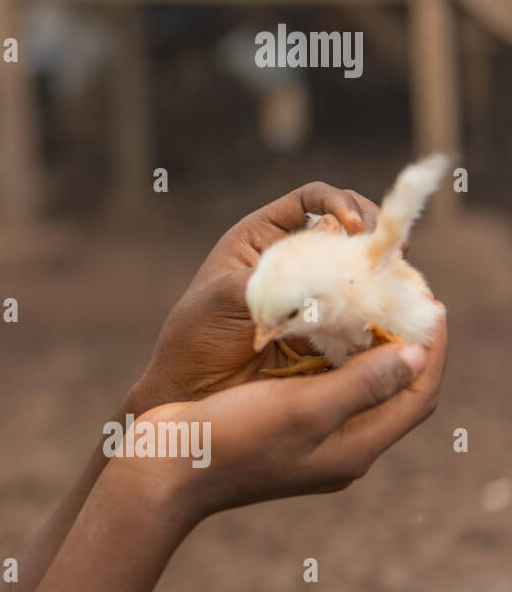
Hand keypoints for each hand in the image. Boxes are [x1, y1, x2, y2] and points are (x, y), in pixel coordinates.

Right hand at [122, 307, 445, 525]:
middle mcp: (339, 446)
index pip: (416, 397)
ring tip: (362, 299)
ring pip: (354, 383)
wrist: (165, 467)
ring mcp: (308, 437)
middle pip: (390, 389)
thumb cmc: (233, 439)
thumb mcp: (303, 409)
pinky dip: (326, 352)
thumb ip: (362, 384)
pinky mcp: (279, 424)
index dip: (432, 352)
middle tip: (396, 294)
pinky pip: (319, 383)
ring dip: (363, 343)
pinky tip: (314, 323)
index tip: (430, 305)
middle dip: (401, 342)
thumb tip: (417, 355)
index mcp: (354, 449)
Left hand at [133, 182, 385, 412]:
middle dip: (374, 235)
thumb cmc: (196, 337)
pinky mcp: (332, 326)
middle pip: (350, 227)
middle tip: (392, 256)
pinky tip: (387, 318)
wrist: (196, 392)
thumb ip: (273, 274)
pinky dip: (381, 309)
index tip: (354, 225)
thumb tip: (330, 251)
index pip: (312, 199)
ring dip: (383, 273)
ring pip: (363, 268)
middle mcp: (295, 259)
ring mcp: (317, 292)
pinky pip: (366, 308)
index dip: (338, 202)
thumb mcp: (228, 297)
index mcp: (263, 237)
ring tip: (396, 285)